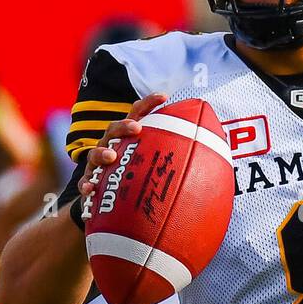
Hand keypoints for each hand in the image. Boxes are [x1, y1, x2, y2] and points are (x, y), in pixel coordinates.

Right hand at [75, 94, 167, 215]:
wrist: (111, 206)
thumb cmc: (138, 182)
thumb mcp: (157, 170)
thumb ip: (178, 163)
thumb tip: (218, 164)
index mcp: (129, 140)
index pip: (137, 116)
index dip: (148, 104)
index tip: (164, 96)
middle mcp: (111, 147)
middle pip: (115, 129)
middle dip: (124, 126)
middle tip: (137, 128)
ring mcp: (98, 165)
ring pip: (96, 154)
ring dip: (102, 152)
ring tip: (110, 156)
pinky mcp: (89, 183)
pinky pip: (85, 182)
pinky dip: (86, 184)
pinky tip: (90, 189)